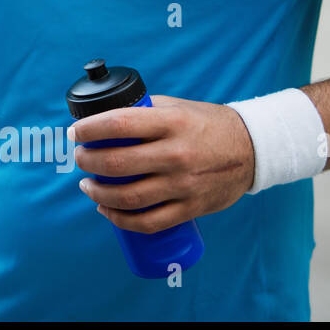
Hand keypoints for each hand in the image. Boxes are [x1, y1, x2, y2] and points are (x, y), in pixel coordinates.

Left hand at [70, 96, 256, 233]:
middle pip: (118, 163)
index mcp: (172, 123)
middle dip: (88, 162)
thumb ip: (143, 110)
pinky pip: (150, 222)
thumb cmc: (207, 124)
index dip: (89, 130)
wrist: (254, 149)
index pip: (119, 125)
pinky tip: (106, 210)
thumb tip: (102, 115)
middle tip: (80, 159)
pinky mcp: (192, 207)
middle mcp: (177, 154)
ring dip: (99, 193)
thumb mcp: (177, 107)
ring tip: (87, 185)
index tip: (75, 134)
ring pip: (130, 197)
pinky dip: (121, 220)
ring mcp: (185, 184)